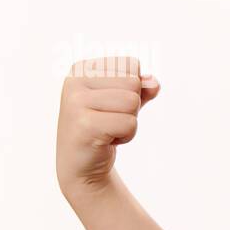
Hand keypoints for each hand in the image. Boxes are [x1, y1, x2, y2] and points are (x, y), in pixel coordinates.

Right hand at [56, 56, 159, 200]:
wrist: (82, 165)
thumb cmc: (105, 128)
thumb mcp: (124, 102)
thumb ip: (142, 87)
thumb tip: (154, 83)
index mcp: (82, 68)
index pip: (131, 64)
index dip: (132, 88)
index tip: (111, 104)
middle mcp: (75, 81)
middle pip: (133, 83)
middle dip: (131, 107)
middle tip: (110, 120)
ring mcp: (76, 102)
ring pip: (132, 102)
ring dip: (129, 122)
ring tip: (108, 129)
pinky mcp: (85, 125)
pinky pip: (129, 123)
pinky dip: (126, 136)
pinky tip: (106, 140)